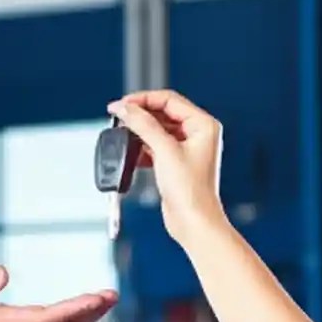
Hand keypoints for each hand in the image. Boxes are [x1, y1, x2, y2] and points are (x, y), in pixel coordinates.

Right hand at [107, 89, 228, 243]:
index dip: (143, 99)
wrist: (193, 222)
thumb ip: (142, 125)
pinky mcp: (176, 163)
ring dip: (140, 131)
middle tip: (118, 116)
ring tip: (123, 134)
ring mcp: (188, 149)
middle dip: (140, 114)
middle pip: (163, 112)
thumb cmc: (191, 191)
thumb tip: (125, 108)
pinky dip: (143, 147)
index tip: (122, 104)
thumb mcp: (164, 150)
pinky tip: (133, 153)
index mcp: (203, 125)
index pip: (169, 100)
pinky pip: (156, 145)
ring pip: (158, 129)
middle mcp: (198, 134)